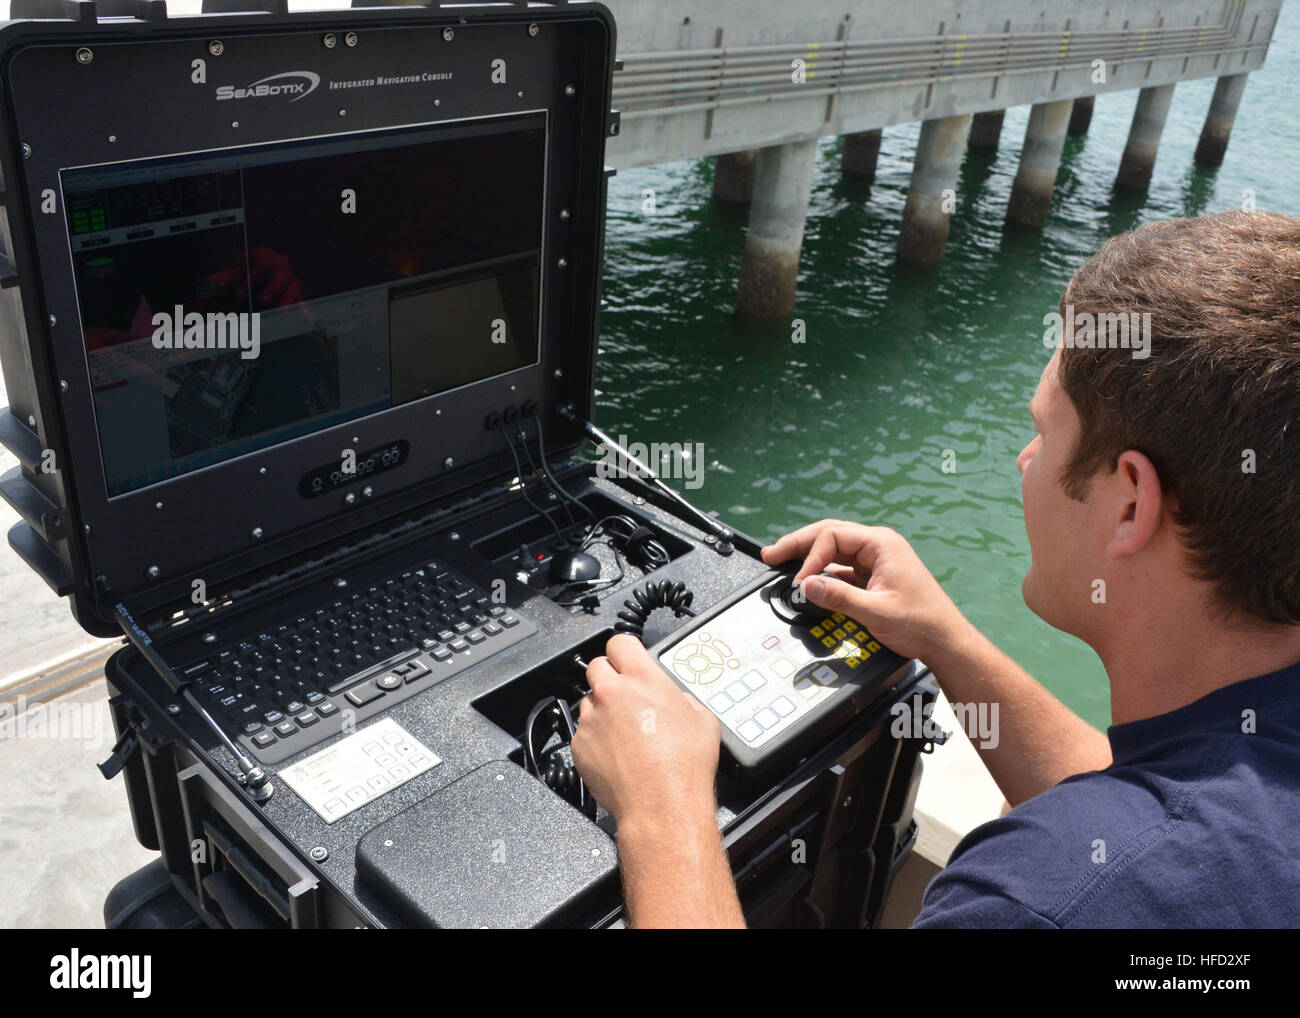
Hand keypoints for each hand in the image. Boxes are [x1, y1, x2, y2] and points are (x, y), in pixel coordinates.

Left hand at [571, 633, 720, 826]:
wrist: (662, 804)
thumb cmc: (684, 766)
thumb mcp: (703, 719)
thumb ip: (683, 698)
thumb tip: (676, 700)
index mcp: (643, 678)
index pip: (619, 642)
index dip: (625, 651)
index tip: (628, 660)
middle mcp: (612, 692)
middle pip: (597, 666)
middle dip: (610, 678)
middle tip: (626, 697)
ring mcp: (592, 718)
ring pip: (590, 701)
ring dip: (603, 710)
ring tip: (625, 733)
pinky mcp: (579, 744)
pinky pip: (583, 732)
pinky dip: (596, 739)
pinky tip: (617, 754)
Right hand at [761, 520, 968, 662]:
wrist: (944, 639)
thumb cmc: (921, 623)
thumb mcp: (876, 611)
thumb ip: (839, 597)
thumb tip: (807, 585)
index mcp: (881, 544)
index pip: (833, 537)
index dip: (811, 558)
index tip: (800, 583)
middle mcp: (878, 546)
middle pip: (829, 535)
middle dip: (799, 544)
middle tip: (771, 555)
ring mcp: (876, 560)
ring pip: (833, 549)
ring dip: (808, 556)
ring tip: (781, 561)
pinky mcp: (873, 576)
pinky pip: (841, 566)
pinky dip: (821, 571)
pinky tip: (807, 579)